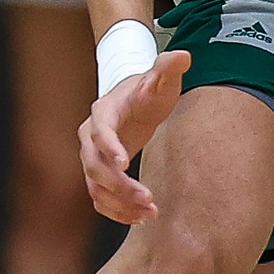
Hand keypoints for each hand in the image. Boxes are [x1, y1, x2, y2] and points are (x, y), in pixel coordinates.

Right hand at [78, 49, 189, 223]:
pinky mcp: (100, 175)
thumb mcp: (161, 78)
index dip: (109, 147)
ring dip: (119, 204)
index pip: (100, 132)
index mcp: (103, 113)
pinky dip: (117, 211)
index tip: (124, 163)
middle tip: (147, 197)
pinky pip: (101, 199)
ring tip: (149, 212)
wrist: (136, 103)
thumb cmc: (148, 91)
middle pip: (95, 166)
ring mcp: (93, 158)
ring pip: (96, 188)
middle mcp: (91, 137)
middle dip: (119, 185)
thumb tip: (182, 56)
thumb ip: (168, 67)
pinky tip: (140, 217)